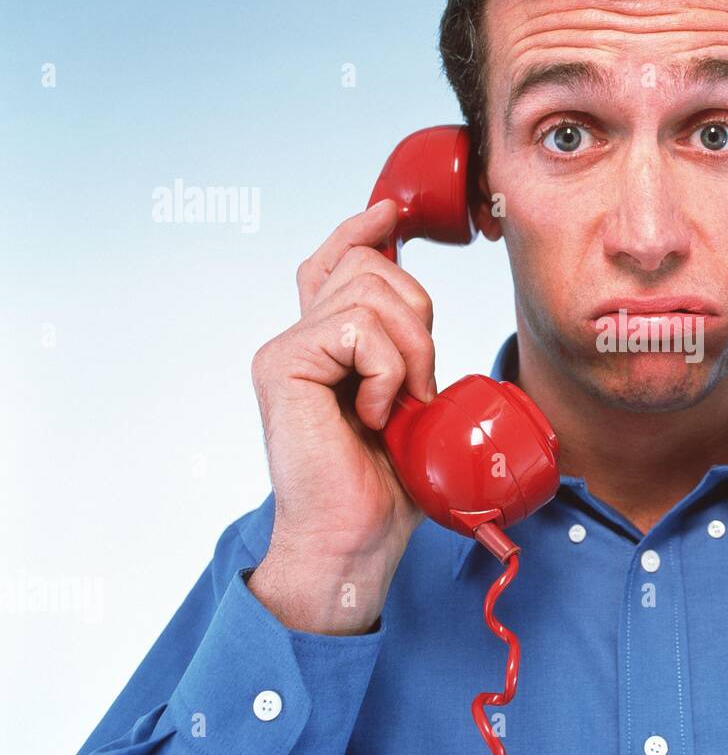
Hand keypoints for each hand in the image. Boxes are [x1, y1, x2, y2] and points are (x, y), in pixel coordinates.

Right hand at [248, 199, 435, 634]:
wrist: (353, 541)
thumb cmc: (384, 486)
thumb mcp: (410, 402)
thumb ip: (403, 352)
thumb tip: (418, 307)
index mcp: (324, 346)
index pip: (333, 264)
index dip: (361, 232)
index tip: (389, 213)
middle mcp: (297, 339)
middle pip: (371, 268)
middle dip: (419, 317)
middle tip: (417, 387)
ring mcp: (285, 348)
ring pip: (372, 294)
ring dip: (410, 351)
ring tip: (399, 404)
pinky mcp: (282, 364)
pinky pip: (359, 328)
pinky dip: (387, 371)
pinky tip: (376, 414)